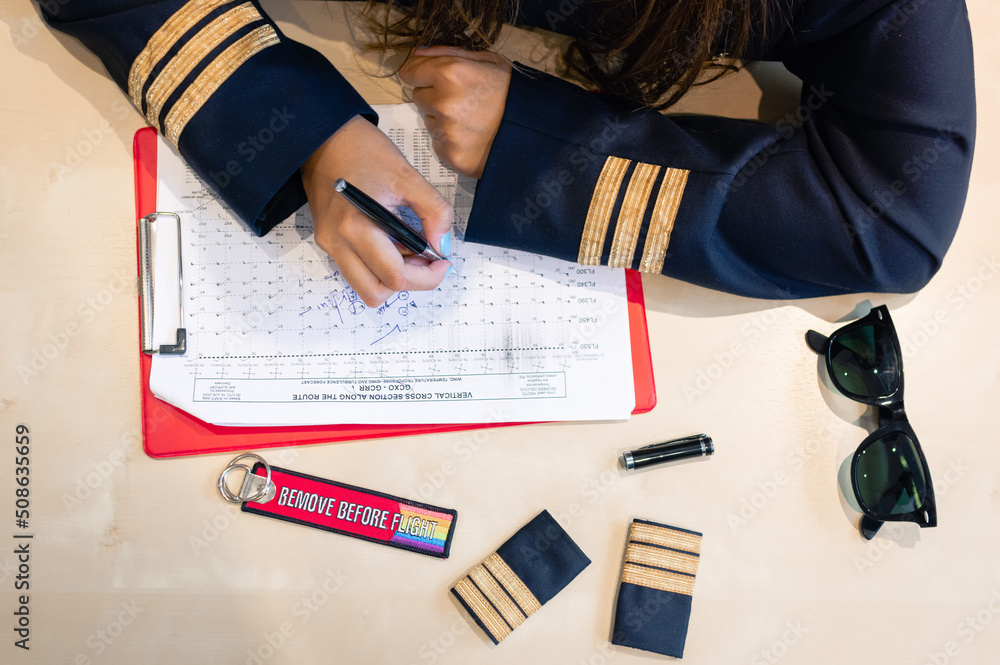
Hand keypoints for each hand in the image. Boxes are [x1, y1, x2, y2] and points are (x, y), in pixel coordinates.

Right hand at [301, 115, 452, 306]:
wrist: (323, 136)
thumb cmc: (362, 150)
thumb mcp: (407, 176)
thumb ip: (434, 211)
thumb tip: (442, 245)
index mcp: (357, 227)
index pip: (395, 276)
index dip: (427, 277)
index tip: (443, 261)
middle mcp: (337, 242)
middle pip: (375, 293)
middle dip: (408, 282)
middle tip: (427, 259)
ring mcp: (329, 244)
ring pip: (364, 286)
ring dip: (391, 278)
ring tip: (408, 248)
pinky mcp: (328, 240)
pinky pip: (356, 270)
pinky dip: (378, 266)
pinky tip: (391, 241)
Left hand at [400, 46, 511, 178]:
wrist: (536, 132)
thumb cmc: (513, 93)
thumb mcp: (488, 61)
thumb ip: (449, 53)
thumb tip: (417, 55)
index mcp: (451, 73)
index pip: (410, 71)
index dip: (421, 73)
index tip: (431, 78)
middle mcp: (444, 103)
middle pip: (418, 97)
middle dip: (434, 96)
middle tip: (462, 101)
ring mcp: (446, 132)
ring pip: (429, 121)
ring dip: (443, 120)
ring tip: (471, 121)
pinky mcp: (450, 155)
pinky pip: (438, 144)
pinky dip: (450, 141)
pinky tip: (472, 137)